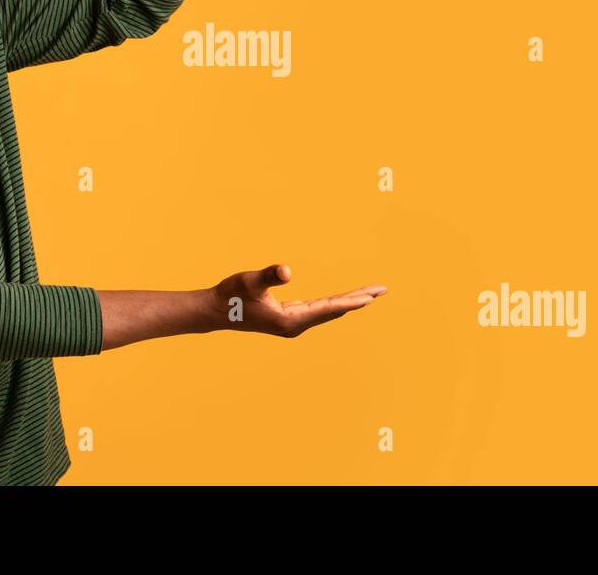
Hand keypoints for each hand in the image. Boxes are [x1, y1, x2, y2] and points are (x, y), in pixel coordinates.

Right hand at [206, 263, 385, 337]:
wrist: (215, 311)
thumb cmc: (231, 295)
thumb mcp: (249, 281)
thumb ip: (268, 275)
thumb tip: (287, 271)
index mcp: (290, 320)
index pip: (327, 308)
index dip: (349, 301)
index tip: (371, 297)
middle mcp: (295, 325)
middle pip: (333, 311)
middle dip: (357, 300)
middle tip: (382, 290)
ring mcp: (292, 323)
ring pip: (327, 311)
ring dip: (348, 302)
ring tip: (369, 295)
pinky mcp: (288, 318)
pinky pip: (318, 310)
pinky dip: (334, 304)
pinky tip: (341, 302)